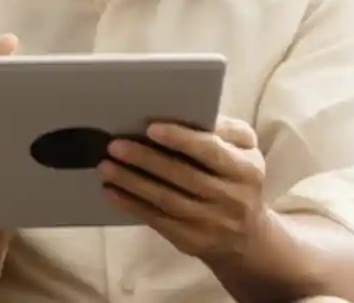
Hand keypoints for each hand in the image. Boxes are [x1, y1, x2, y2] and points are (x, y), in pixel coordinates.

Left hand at [98, 115, 269, 260]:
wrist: (248, 236)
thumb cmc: (238, 178)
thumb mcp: (246, 151)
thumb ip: (225, 130)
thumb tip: (188, 111)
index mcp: (247, 169)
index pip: (211, 151)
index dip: (181, 139)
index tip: (151, 128)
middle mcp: (232, 198)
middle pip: (183, 175)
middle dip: (145, 159)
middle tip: (115, 145)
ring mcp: (211, 222)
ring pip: (165, 199)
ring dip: (131, 181)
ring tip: (105, 165)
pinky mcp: (191, 240)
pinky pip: (157, 220)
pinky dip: (131, 204)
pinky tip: (110, 190)